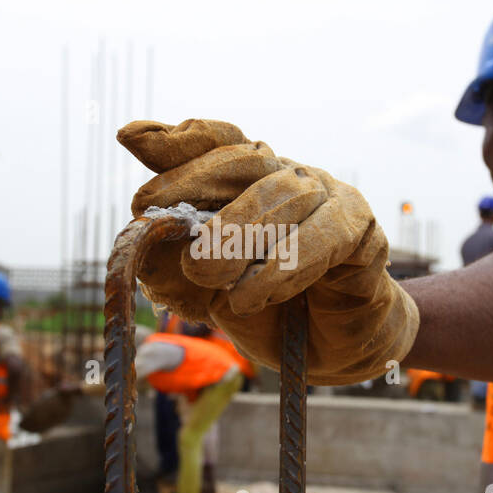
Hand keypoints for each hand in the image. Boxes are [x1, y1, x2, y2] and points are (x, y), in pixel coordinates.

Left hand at [119, 119, 418, 384]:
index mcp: (251, 184)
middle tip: (152, 216)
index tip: (131, 138)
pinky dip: (283, 266)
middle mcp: (290, 178)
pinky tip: (253, 295)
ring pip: (282, 195)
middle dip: (193, 183)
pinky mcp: (361, 232)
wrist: (333, 353)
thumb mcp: (207, 294)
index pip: (218, 144)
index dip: (179, 140)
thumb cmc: (271, 313)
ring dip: (236, 235)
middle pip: (243, 160)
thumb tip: (142, 245)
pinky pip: (323, 236)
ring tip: (205, 275)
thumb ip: (175, 268)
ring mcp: (329, 198)